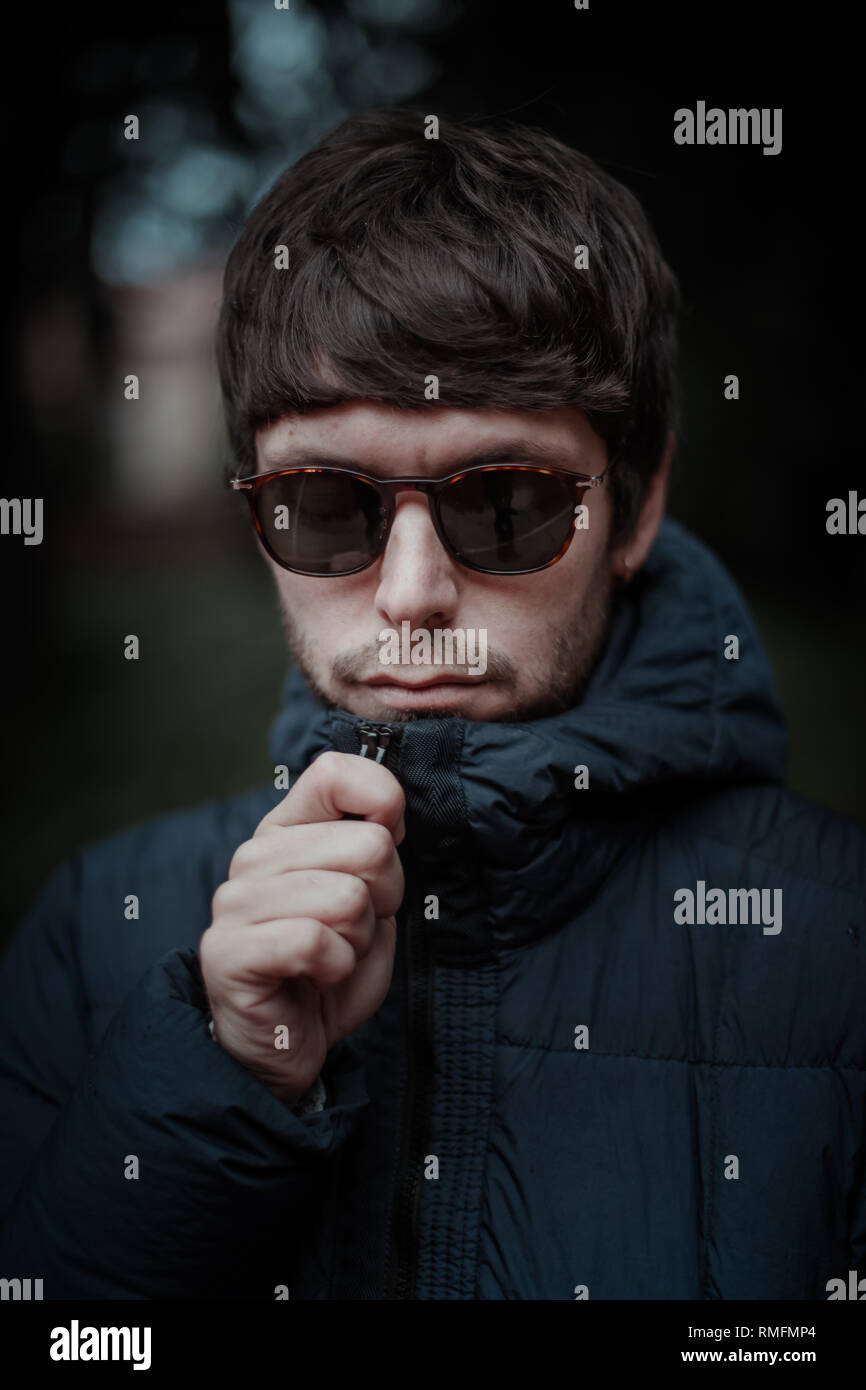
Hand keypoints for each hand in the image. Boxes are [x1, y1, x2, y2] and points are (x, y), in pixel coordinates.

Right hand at [200, 751, 404, 1105]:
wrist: (288, 1047)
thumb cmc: (330, 968)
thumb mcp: (370, 898)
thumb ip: (377, 847)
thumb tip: (385, 816)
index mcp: (288, 830)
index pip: (336, 772)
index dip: (384, 806)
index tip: (384, 850)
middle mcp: (255, 857)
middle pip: (367, 846)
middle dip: (382, 899)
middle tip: (353, 931)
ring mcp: (235, 903)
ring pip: (346, 898)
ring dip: (357, 940)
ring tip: (332, 957)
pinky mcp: (227, 952)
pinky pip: (315, 941)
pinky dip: (336, 966)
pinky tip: (317, 977)